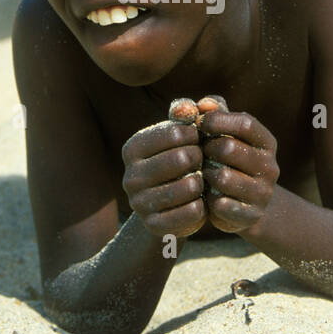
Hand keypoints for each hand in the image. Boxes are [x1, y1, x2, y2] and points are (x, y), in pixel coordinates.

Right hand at [120, 120, 206, 240]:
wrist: (171, 206)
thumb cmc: (181, 161)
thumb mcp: (183, 134)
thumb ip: (187, 113)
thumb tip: (189, 107)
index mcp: (132, 148)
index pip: (177, 133)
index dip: (197, 136)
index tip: (197, 142)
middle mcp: (130, 176)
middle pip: (183, 158)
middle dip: (201, 159)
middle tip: (201, 164)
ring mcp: (139, 203)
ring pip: (190, 186)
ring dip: (202, 183)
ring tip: (200, 181)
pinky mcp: (154, 226)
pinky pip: (193, 211)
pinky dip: (202, 206)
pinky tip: (198, 202)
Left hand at [197, 108, 279, 234]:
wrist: (244, 204)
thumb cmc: (226, 159)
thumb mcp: (223, 133)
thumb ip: (212, 113)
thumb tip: (203, 103)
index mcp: (266, 143)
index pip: (245, 123)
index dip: (219, 120)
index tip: (200, 123)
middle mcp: (270, 167)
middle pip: (229, 148)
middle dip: (207, 149)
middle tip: (200, 153)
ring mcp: (263, 193)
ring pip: (224, 177)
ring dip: (206, 174)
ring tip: (203, 174)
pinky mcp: (251, 215)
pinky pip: (222, 204)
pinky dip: (209, 199)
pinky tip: (208, 195)